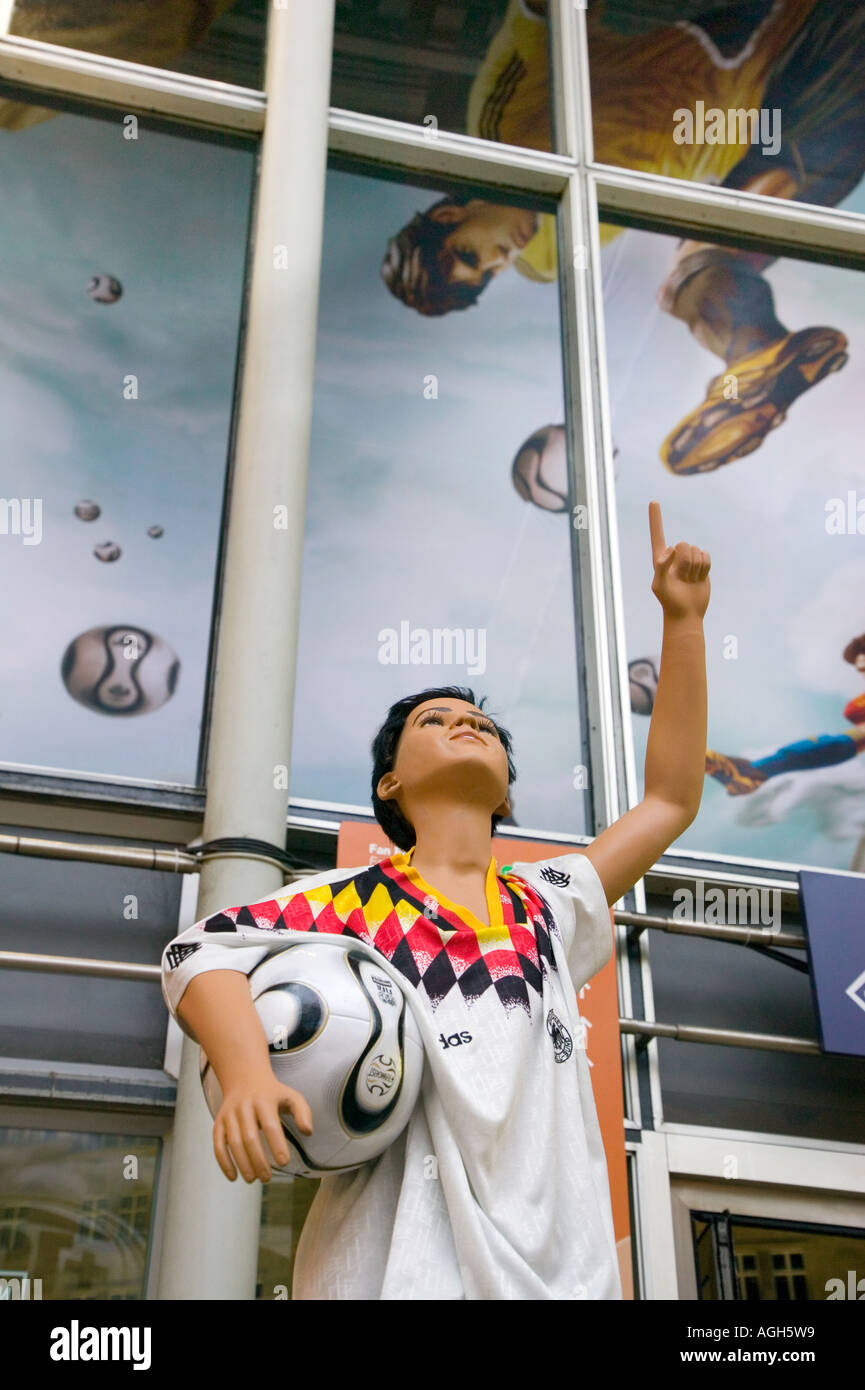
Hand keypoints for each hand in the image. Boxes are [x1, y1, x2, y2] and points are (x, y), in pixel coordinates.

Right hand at [213, 1075, 313, 1183]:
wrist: (244, 1078)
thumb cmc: (272, 1093)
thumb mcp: (291, 1097)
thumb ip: (303, 1112)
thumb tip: (308, 1132)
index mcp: (264, 1100)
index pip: (270, 1125)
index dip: (277, 1145)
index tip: (284, 1163)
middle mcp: (244, 1107)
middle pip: (249, 1137)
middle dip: (258, 1160)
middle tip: (267, 1178)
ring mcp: (229, 1115)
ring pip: (233, 1143)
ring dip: (242, 1164)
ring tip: (253, 1179)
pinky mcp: (219, 1123)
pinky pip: (218, 1145)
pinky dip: (224, 1163)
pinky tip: (233, 1177)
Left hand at [649, 501, 710, 620]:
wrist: (687, 613)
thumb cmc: (670, 601)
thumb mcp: (660, 586)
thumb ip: (663, 566)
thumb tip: (671, 548)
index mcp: (660, 558)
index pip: (657, 534)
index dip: (656, 518)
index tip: (653, 501)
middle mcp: (674, 556)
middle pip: (684, 545)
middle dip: (685, 562)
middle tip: (682, 578)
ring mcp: (688, 559)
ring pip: (697, 550)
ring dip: (695, 567)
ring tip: (689, 580)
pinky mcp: (702, 565)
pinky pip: (706, 555)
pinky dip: (705, 567)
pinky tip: (699, 578)